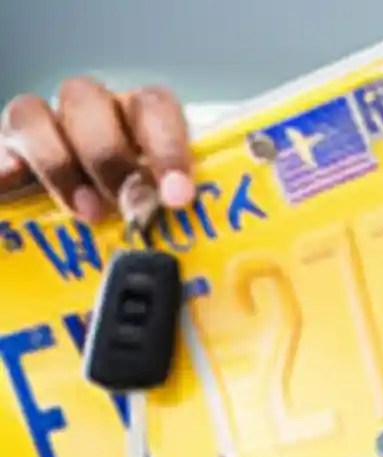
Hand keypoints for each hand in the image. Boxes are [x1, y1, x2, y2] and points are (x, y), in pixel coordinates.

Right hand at [0, 77, 194, 221]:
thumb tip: (194, 259)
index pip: (156, 107)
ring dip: (60, 164)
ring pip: (36, 112)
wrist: (70, 224)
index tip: (178, 196)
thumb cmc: (130, 217)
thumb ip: (170, 217)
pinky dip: (5, 163)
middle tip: (128, 206)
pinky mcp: (7, 148)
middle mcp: (90, 114)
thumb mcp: (155, 214)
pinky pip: (1, 139)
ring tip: (85, 212)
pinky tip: (11, 183)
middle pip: (92, 101)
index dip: (168, 147)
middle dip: (110, 156)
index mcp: (136, 120)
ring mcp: (44, 127)